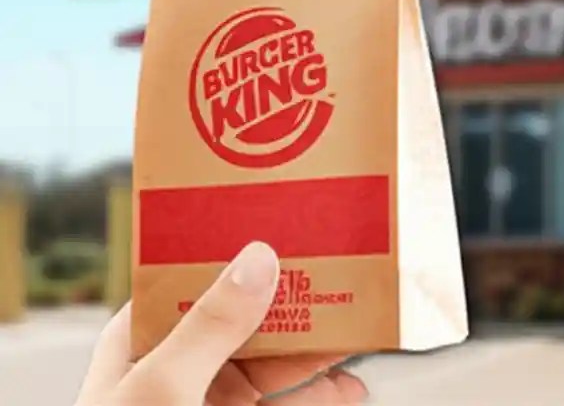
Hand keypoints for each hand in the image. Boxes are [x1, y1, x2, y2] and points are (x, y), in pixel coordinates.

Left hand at [76, 242, 366, 404]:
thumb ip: (213, 325)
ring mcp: (209, 402)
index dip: (241, 256)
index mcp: (141, 340)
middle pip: (250, 320)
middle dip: (299, 304)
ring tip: (363, 337)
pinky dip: (321, 395)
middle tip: (350, 283)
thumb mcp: (163, 386)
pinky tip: (350, 390)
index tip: (293, 234)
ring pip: (276, 365)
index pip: (194, 279)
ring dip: (320, 352)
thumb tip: (258, 258)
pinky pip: (286, 404)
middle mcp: (178, 366)